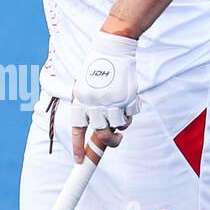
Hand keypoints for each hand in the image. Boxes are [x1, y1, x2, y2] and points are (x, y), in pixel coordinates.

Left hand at [71, 32, 140, 162]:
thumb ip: (88, 108)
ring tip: (123, 113)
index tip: (80, 161)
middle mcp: (95, 102)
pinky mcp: (128, 96)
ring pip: (119, 126)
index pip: (78, 129)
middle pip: (102, 135)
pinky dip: (132, 112)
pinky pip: (131, 115)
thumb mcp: (84, 87)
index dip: (78, 147)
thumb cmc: (97, 69)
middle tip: (117, 139)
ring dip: (123, 124)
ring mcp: (113, 100)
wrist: (112, 48)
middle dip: (111, 142)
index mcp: (81, 100)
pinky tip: (129, 100)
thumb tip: (98, 132)